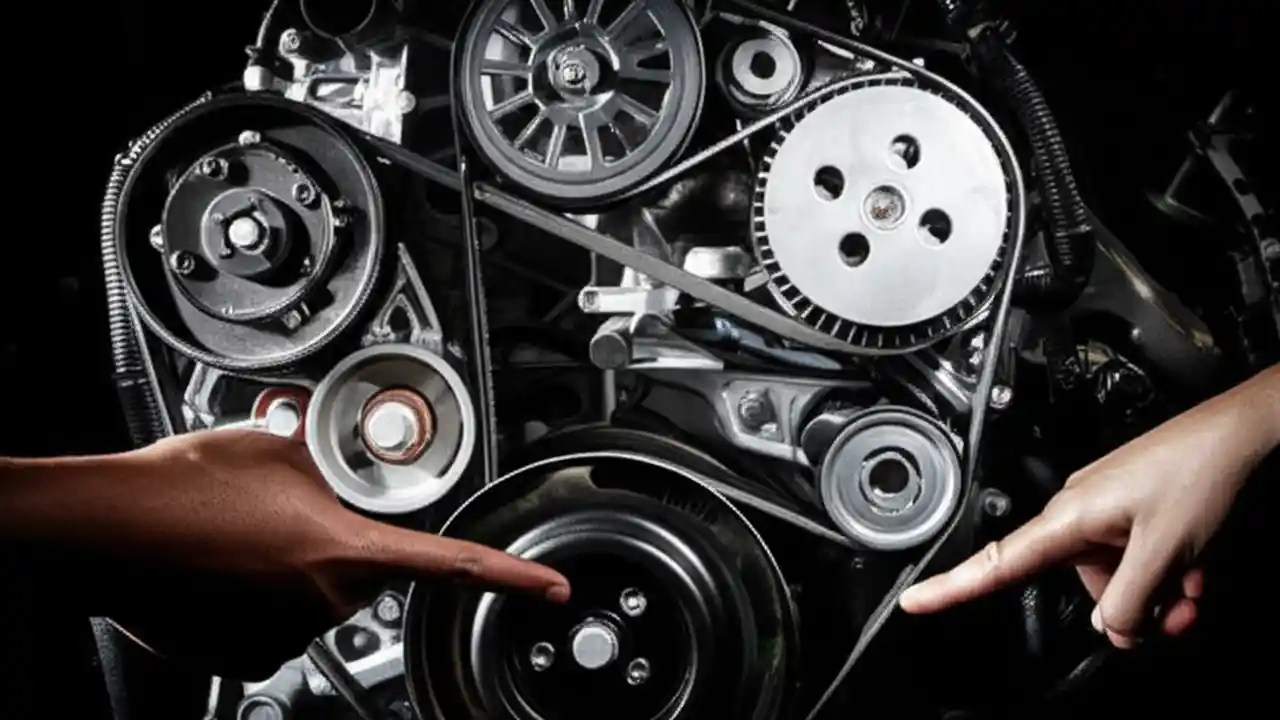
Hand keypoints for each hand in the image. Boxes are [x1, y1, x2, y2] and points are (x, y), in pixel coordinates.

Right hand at [1, 430, 569, 678]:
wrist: (101, 531)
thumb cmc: (177, 489)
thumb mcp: (272, 445)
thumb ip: (322, 451)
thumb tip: (325, 437)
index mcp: (343, 548)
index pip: (451, 564)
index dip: (511, 576)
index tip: (549, 589)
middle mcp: (321, 600)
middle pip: (367, 570)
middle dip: (344, 539)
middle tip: (291, 509)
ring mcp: (281, 633)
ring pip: (318, 594)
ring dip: (297, 565)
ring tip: (244, 533)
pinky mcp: (246, 654)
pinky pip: (276, 620)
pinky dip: (261, 594)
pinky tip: (227, 563)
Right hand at [899, 366, 1279, 647]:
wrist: (1235, 434)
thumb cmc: (1196, 472)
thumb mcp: (1165, 551)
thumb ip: (1129, 599)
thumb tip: (1112, 629)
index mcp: (1068, 517)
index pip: (997, 562)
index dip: (951, 585)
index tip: (914, 601)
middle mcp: (1077, 515)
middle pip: (1085, 588)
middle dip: (1133, 609)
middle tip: (1179, 608)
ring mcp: (1104, 514)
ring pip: (1118, 581)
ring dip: (1158, 594)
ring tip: (1195, 580)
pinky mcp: (1129, 514)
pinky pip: (1134, 562)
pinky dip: (1165, 575)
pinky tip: (1193, 569)